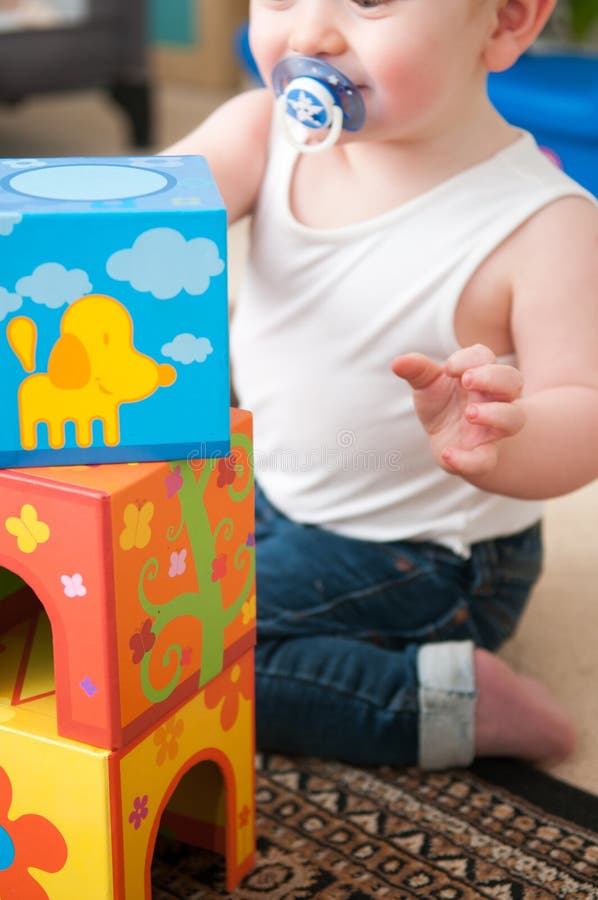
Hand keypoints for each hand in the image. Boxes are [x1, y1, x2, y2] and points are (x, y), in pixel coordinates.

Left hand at [391, 344, 525, 477]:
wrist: (450, 441)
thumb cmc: (443, 404)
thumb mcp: (427, 384)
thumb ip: (417, 370)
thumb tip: (397, 363)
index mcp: (481, 375)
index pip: (486, 356)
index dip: (470, 358)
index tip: (448, 369)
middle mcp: (494, 399)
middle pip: (513, 381)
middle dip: (493, 377)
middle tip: (467, 381)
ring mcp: (493, 429)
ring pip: (514, 418)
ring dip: (495, 414)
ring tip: (470, 413)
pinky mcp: (484, 456)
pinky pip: (485, 460)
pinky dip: (467, 459)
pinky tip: (447, 453)